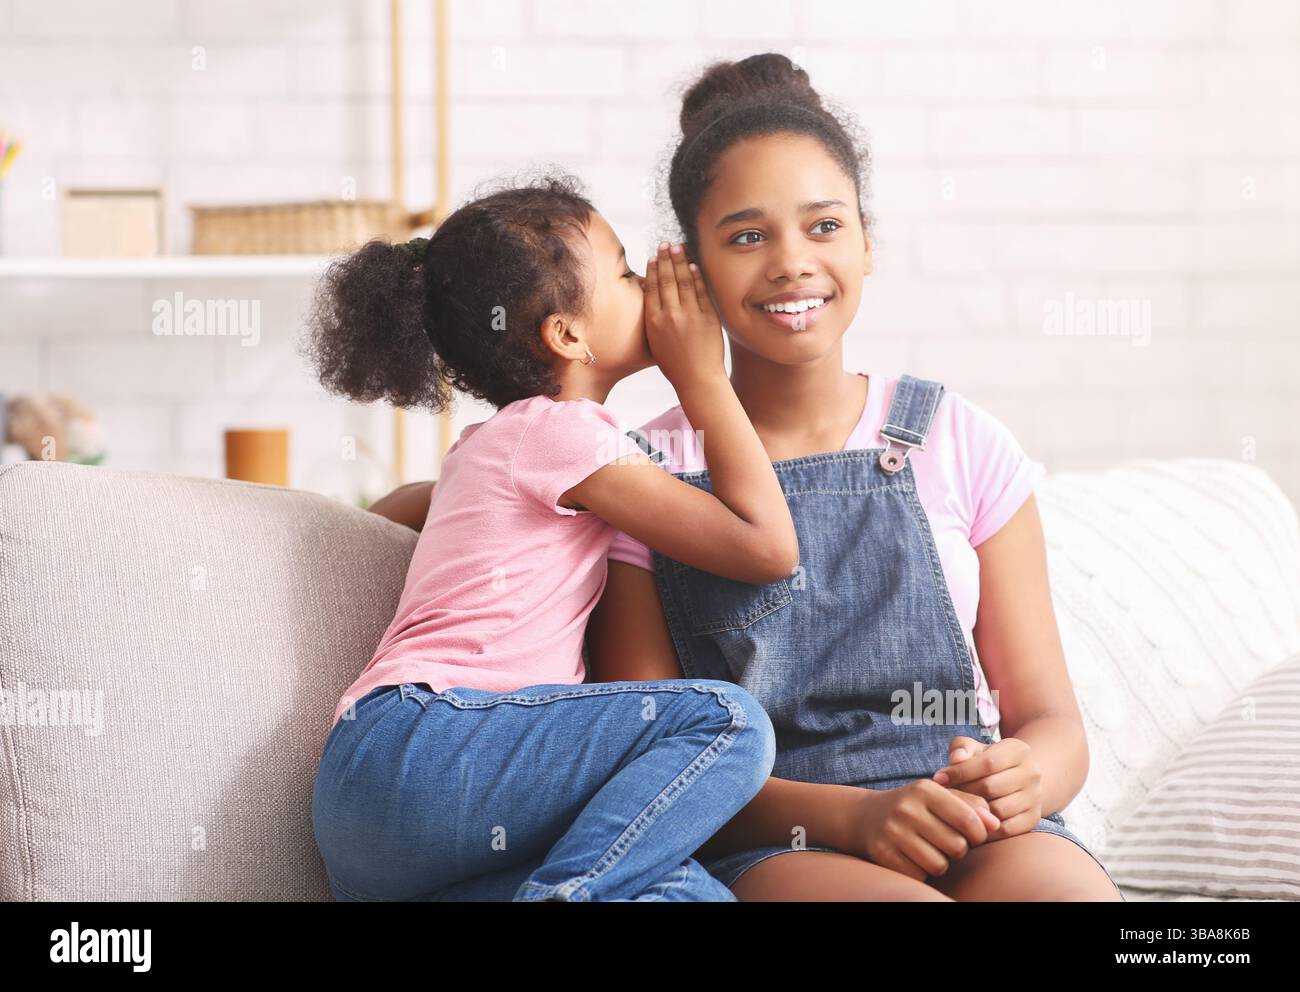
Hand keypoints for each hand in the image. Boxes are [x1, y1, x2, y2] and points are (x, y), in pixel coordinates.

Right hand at [643, 241, 724, 388]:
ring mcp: (689, 316)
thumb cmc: (675, 365)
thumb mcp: (656, 343)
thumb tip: (654, 302)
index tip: (653, 257)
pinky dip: (697, 277)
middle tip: (665, 244)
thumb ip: (654, 322)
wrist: (697, 380)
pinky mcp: (707, 318)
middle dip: (665, 259)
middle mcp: (669, 316)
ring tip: (678, 247)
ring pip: (683, 282)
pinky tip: (694, 265)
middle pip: (666, 280)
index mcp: (654, 322)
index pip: (651, 289)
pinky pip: (701, 292)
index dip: (653, 270)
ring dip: (680, 261)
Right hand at [841, 778, 1000, 880]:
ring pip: (939, 865)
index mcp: (925, 789)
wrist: (863, 817)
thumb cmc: (913, 807)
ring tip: (928, 850)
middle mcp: (906, 808)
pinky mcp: (882, 853)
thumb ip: (971, 806)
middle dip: (958, 850)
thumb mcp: (939, 797)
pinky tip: (911, 857)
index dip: (979, 834)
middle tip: (945, 842)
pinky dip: (920, 871)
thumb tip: (995, 825)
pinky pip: (919, 875)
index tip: (973, 835)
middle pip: (957, 846)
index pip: (968, 818)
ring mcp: (892, 831)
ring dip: (939, 863)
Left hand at [932, 735, 1042, 839]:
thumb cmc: (988, 762)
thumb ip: (962, 748)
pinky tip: (969, 822)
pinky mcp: (1032, 819)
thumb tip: (955, 759)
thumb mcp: (976, 749)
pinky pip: (1006, 829)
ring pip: (998, 810)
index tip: (938, 778)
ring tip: (955, 809)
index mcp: (1018, 750)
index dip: (960, 771)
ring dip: (973, 812)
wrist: (1019, 779)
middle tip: (944, 796)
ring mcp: (1035, 798)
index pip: (988, 762)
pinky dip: (985, 828)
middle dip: (963, 792)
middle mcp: (1032, 773)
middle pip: (991, 787)